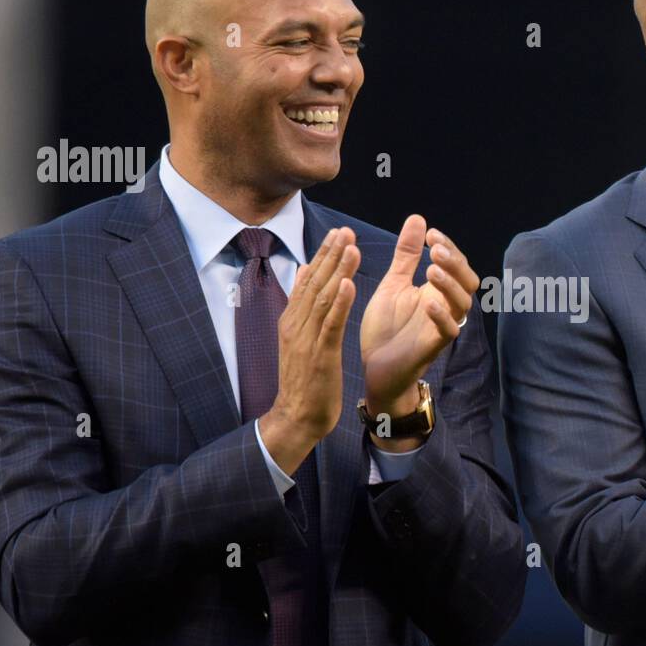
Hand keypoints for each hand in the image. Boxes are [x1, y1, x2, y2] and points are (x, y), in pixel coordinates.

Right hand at [258, 227, 358, 474]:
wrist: (297, 415)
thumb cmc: (304, 380)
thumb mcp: (301, 340)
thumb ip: (304, 310)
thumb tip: (306, 277)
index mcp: (292, 319)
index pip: (308, 280)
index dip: (323, 255)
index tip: (338, 233)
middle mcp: (296, 324)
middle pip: (314, 282)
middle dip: (331, 255)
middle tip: (346, 230)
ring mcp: (306, 339)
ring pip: (323, 297)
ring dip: (338, 270)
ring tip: (352, 247)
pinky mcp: (319, 355)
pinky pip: (330, 324)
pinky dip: (340, 303)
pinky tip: (350, 284)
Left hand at [360, 215, 478, 422]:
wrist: (374, 367)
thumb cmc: (386, 327)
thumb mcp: (393, 283)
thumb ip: (407, 255)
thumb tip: (418, 218)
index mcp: (437, 290)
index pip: (456, 264)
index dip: (448, 247)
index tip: (429, 233)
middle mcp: (445, 307)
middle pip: (468, 282)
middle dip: (455, 263)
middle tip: (435, 249)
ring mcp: (440, 327)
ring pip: (462, 304)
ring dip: (450, 285)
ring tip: (431, 269)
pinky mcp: (432, 347)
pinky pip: (448, 332)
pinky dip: (441, 316)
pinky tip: (428, 302)